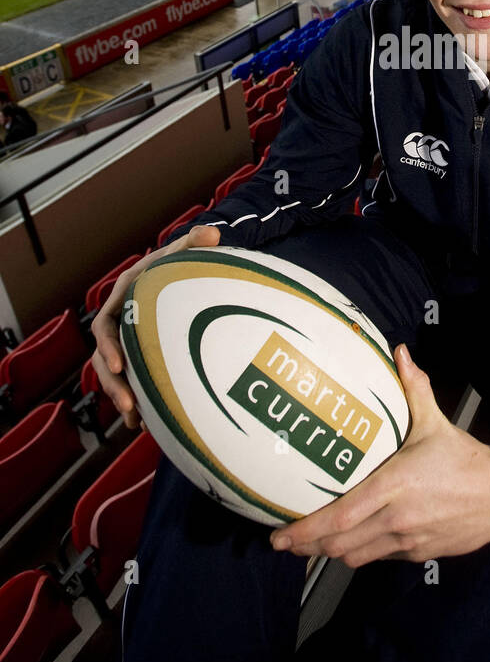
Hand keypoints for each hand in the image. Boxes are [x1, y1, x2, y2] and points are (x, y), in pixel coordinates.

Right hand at [90, 224, 222, 428]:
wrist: (179, 283)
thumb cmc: (178, 267)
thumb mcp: (184, 254)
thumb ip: (194, 243)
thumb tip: (213, 234)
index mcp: (122, 303)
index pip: (104, 327)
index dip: (108, 347)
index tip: (119, 364)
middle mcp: (120, 326)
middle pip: (104, 360)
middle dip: (114, 384)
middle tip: (129, 405)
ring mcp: (128, 345)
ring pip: (115, 377)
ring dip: (123, 398)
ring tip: (136, 421)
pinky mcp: (139, 360)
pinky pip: (132, 385)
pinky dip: (137, 405)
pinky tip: (145, 428)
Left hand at [270, 343, 489, 566]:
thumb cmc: (465, 459)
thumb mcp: (435, 422)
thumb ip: (414, 388)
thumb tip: (399, 352)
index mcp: (394, 485)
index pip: (340, 516)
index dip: (306, 530)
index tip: (280, 535)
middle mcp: (396, 518)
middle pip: (340, 544)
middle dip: (307, 546)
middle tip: (283, 542)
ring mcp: (407, 540)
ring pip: (356, 557)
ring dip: (330, 554)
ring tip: (309, 547)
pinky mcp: (419, 554)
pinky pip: (380, 558)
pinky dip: (361, 554)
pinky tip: (352, 544)